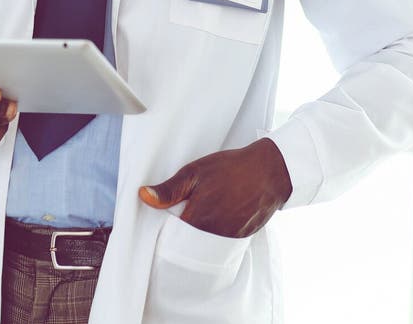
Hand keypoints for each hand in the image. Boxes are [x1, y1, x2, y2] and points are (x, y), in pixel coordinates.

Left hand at [139, 138, 292, 237]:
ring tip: (203, 209)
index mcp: (196, 221)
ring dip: (198, 231)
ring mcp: (227, 240)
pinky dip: (214, 231)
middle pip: (186, 243)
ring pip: (203, 244)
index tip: (166, 214)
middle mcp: (211, 237)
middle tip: (185, 209)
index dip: (164, 226)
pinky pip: (219, 242)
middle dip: (181, 230)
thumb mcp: (195, 172)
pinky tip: (218, 212)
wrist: (269, 171)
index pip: (169, 236)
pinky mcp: (239, 239)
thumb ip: (169, 189)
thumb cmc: (231, 169)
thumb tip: (143, 196)